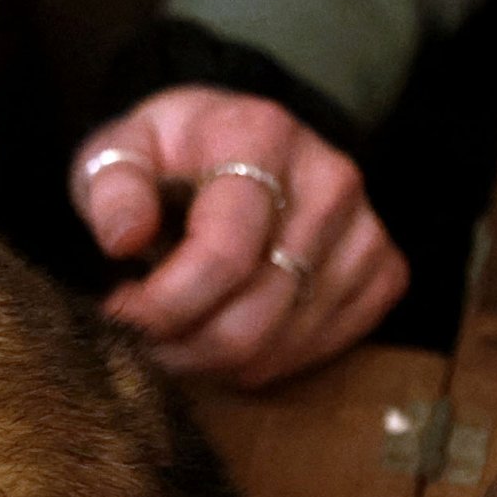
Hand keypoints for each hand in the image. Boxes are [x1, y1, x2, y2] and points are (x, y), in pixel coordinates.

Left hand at [71, 86, 408, 386]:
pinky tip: (226, 329)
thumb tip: (123, 238)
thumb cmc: (168, 156)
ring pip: (285, 342)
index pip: (223, 253)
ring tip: (177, 332)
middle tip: (141, 341)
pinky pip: (322, 348)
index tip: (121, 317)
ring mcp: (364, 228)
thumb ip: (112, 188)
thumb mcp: (118, 151)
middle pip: (255, 311)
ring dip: (217, 359)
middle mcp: (328, 180)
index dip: (165, 305)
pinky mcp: (383, 269)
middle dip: (184, 345)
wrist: (234, 145)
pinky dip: (265, 360)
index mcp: (260, 136)